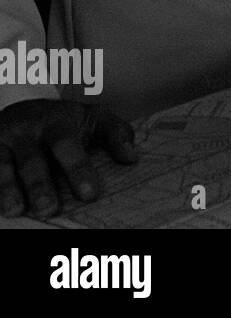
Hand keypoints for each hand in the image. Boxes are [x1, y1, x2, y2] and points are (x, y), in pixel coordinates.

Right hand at [0, 99, 136, 217]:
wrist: (25, 107)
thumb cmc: (67, 121)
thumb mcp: (95, 118)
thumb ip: (116, 133)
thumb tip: (131, 158)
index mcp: (57, 123)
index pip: (67, 146)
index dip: (78, 169)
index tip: (89, 194)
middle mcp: (27, 131)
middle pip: (32, 160)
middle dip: (40, 185)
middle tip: (50, 209)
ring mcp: (3, 141)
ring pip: (2, 166)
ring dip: (8, 189)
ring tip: (15, 210)